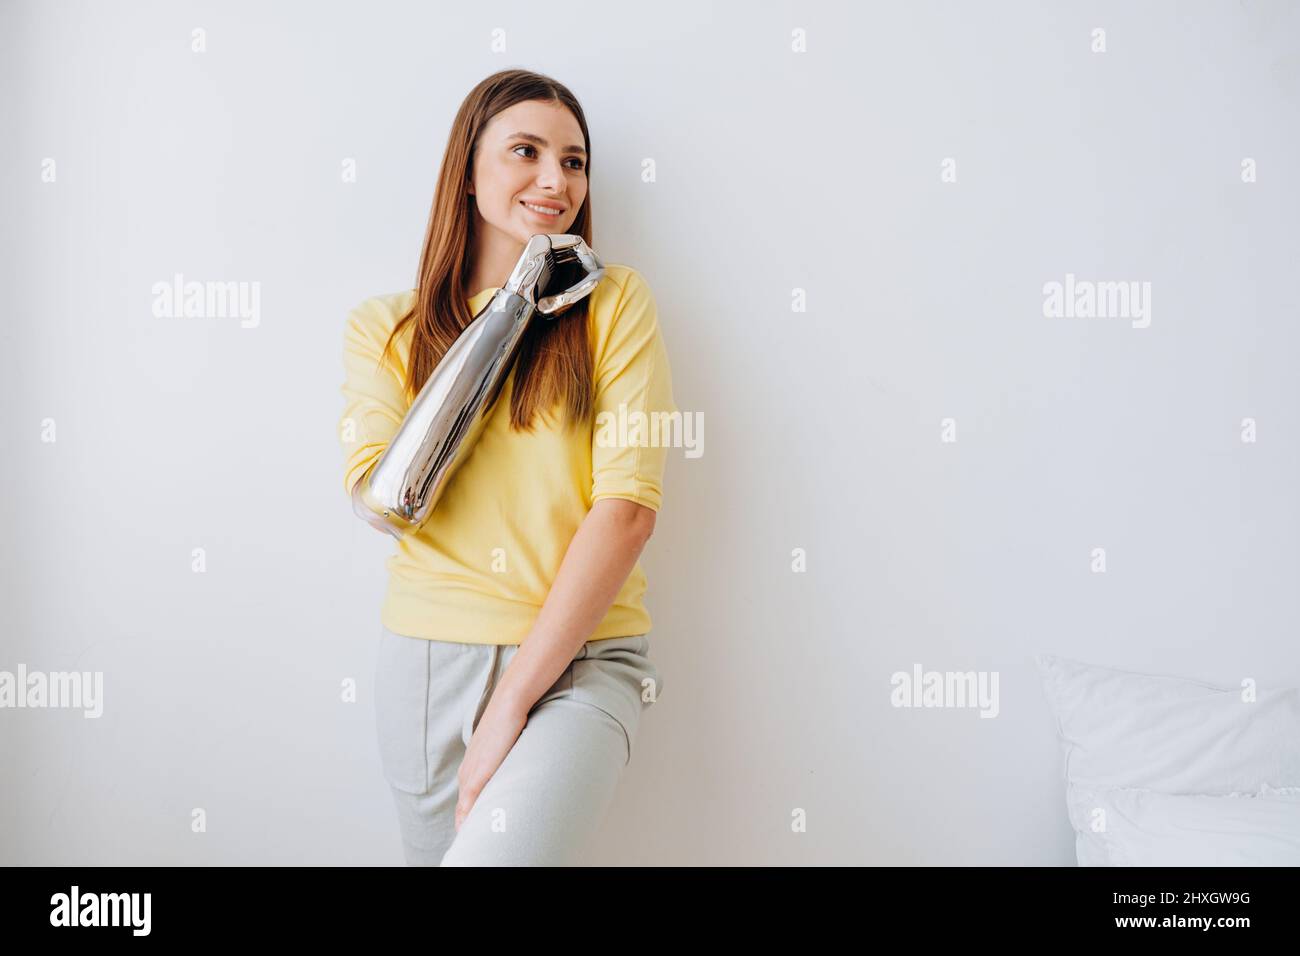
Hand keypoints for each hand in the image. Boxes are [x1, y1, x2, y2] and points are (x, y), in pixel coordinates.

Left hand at [454, 695, 528, 831]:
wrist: (508, 704)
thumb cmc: (509, 721)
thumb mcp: (503, 746)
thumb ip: (503, 760)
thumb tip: (515, 767)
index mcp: (470, 767)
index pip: (465, 802)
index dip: (468, 818)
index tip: (474, 832)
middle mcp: (466, 772)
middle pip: (461, 810)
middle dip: (466, 827)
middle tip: (473, 845)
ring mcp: (470, 774)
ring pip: (463, 811)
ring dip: (468, 828)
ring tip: (474, 844)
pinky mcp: (477, 775)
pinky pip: (469, 805)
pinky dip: (470, 820)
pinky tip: (474, 832)